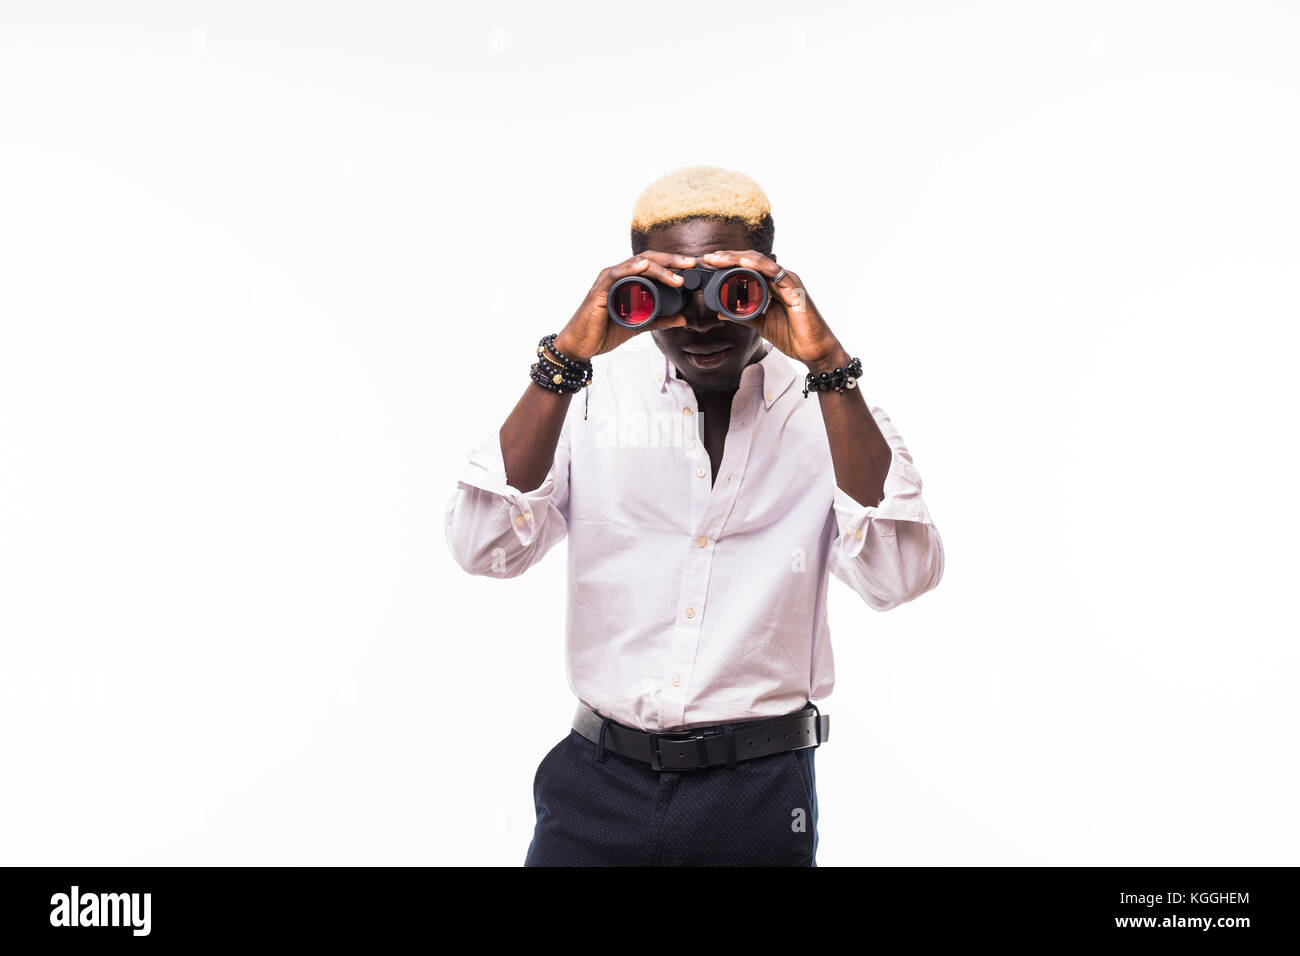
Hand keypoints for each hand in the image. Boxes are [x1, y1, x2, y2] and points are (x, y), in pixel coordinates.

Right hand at [552, 252, 694, 361]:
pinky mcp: (600, 289)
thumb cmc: (604, 332)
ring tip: (678, 274)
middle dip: (672, 261)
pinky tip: (644, 265)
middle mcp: (619, 276)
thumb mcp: (640, 325)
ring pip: (636, 265)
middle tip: (692, 264)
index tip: (694, 268)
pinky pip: (616, 274)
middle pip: (648, 260)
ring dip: (659, 267)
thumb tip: (682, 318)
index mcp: (629, 281)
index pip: (654, 266)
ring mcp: (608, 280)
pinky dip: (630, 268)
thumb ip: (659, 320)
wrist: (582, 346)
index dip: (674, 265)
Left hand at [698, 249, 846, 371]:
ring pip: (760, 262)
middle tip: (707, 258)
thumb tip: (721, 312)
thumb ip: (742, 316)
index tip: (707, 265)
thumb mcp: (760, 324)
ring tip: (718, 259)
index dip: (727, 264)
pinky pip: (776, 273)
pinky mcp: (795, 289)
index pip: (747, 267)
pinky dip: (759, 267)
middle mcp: (780, 279)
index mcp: (772, 285)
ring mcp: (788, 282)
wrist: (814, 351)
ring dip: (737, 258)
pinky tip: (744, 264)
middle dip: (728, 257)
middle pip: (751, 260)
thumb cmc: (793, 336)